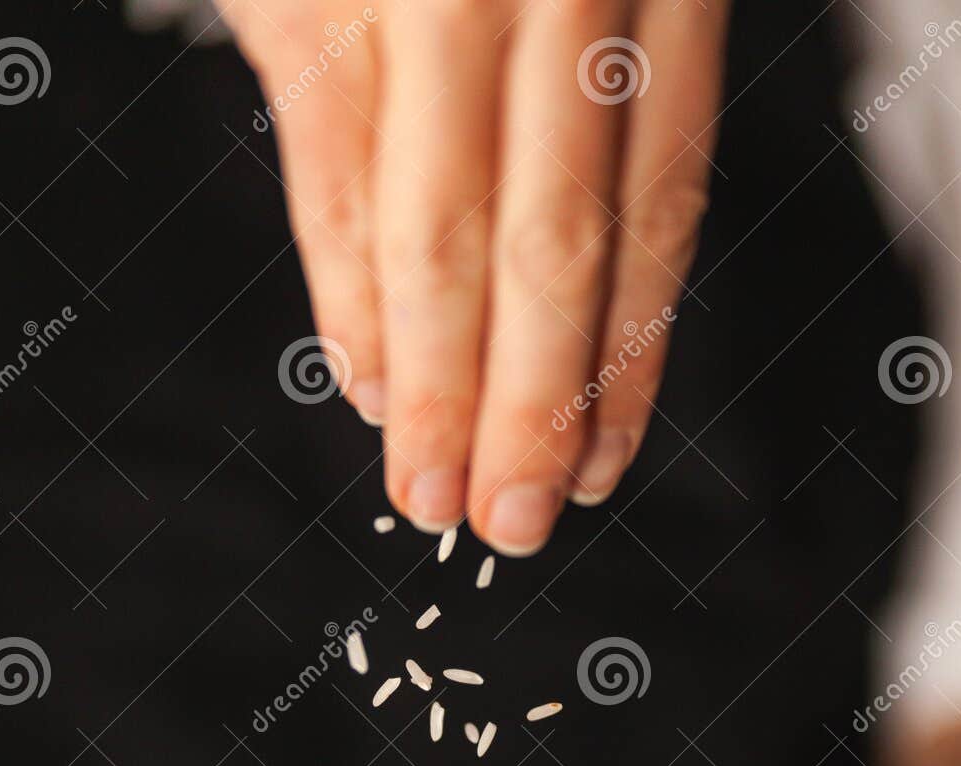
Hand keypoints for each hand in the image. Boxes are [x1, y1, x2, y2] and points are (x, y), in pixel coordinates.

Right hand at [230, 0, 730, 551]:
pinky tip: (365, 381)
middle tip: (512, 520)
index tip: (598, 469)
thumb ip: (586, 116)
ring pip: (438, 239)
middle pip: (551, 250)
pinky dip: (349, 303)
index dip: (625, 363)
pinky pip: (332, 190)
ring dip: (435, 392)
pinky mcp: (305, 5)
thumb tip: (552, 347)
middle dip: (528, 414)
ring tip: (431, 487)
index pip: (655, 215)